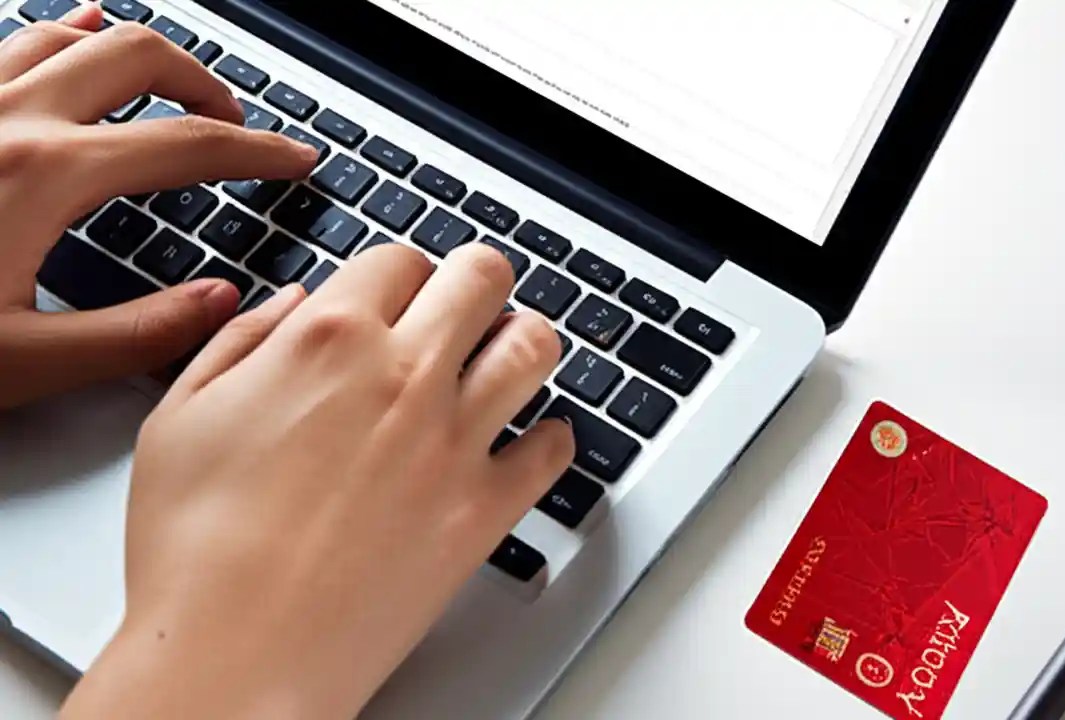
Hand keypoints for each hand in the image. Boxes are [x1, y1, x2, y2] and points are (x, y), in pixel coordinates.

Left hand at [0, 4, 316, 408]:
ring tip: (168, 78)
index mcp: (45, 177)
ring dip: (135, 52)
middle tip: (238, 121)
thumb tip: (222, 304)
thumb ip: (139, 335)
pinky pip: (5, 42)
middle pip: (138, 59)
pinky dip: (56, 34)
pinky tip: (67, 33)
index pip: (188, 146)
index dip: (259, 151)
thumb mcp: (23, 364)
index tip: (297, 159)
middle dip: (207, 83)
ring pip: (69, 35)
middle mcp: (5, 119)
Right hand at [59, 243, 575, 718]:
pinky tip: (522, 442)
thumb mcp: (179, 418)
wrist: (238, 657)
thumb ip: (241, 341)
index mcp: (329, 340)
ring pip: (535, 346)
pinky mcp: (487, 508)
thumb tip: (292, 301)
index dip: (398, 272)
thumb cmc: (195, 552)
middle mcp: (404, 377)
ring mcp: (455, 441)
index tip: (395, 293)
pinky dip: (548, 439)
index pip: (399, 257)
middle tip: (463, 304)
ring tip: (503, 357)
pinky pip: (554, 448)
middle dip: (475, 280)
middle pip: (483, 276)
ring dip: (522, 341)